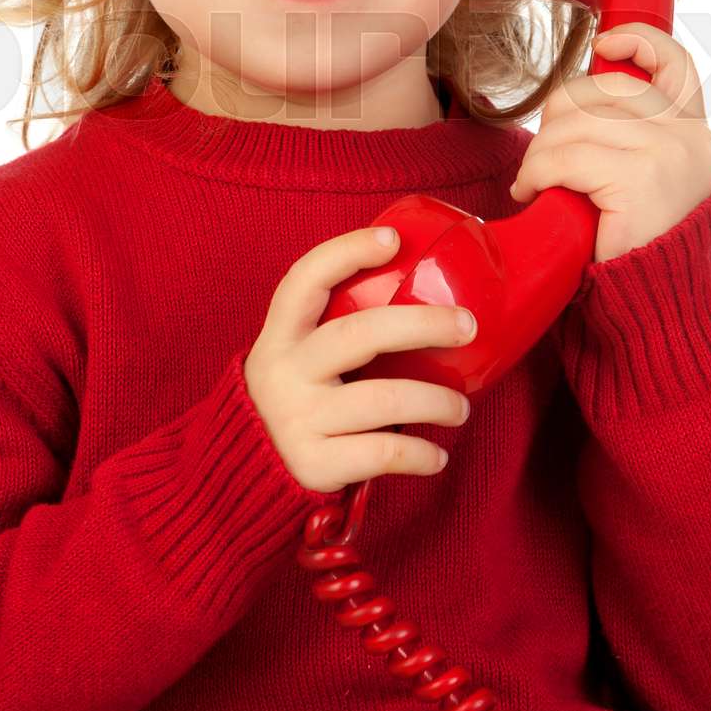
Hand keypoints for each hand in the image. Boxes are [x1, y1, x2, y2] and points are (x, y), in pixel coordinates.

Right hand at [244, 225, 476, 492]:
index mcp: (282, 334)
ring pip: (383, 400)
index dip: (348, 251)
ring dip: (435, 401)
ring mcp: (298, 419)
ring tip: (461, 409)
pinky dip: (420, 454)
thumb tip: (424, 293)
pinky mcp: (314, 464)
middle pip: (359, 334)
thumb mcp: (300, 356)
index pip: (306, 278)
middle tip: (467, 325)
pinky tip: (437, 456)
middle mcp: (285, 371)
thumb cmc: (299, 397)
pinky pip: (383, 453)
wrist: (243, 472)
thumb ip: (340, 329)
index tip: (394, 239)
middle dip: (422, 323)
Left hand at [508, 22, 710, 263]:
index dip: (639, 41)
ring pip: (574, 123)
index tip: (605, 43)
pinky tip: (533, 194)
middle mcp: (689, 136)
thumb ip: (630, 133)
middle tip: (544, 162)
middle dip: (558, 119)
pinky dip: (537, 173)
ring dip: (540, 154)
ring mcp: (668, 154)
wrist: (654, 307)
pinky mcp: (640, 178)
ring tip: (537, 184)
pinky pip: (564, 157)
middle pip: (600, 90)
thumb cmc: (632, 243)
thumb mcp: (643, 176)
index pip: (675, 62)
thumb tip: (585, 86)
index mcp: (693, 131)